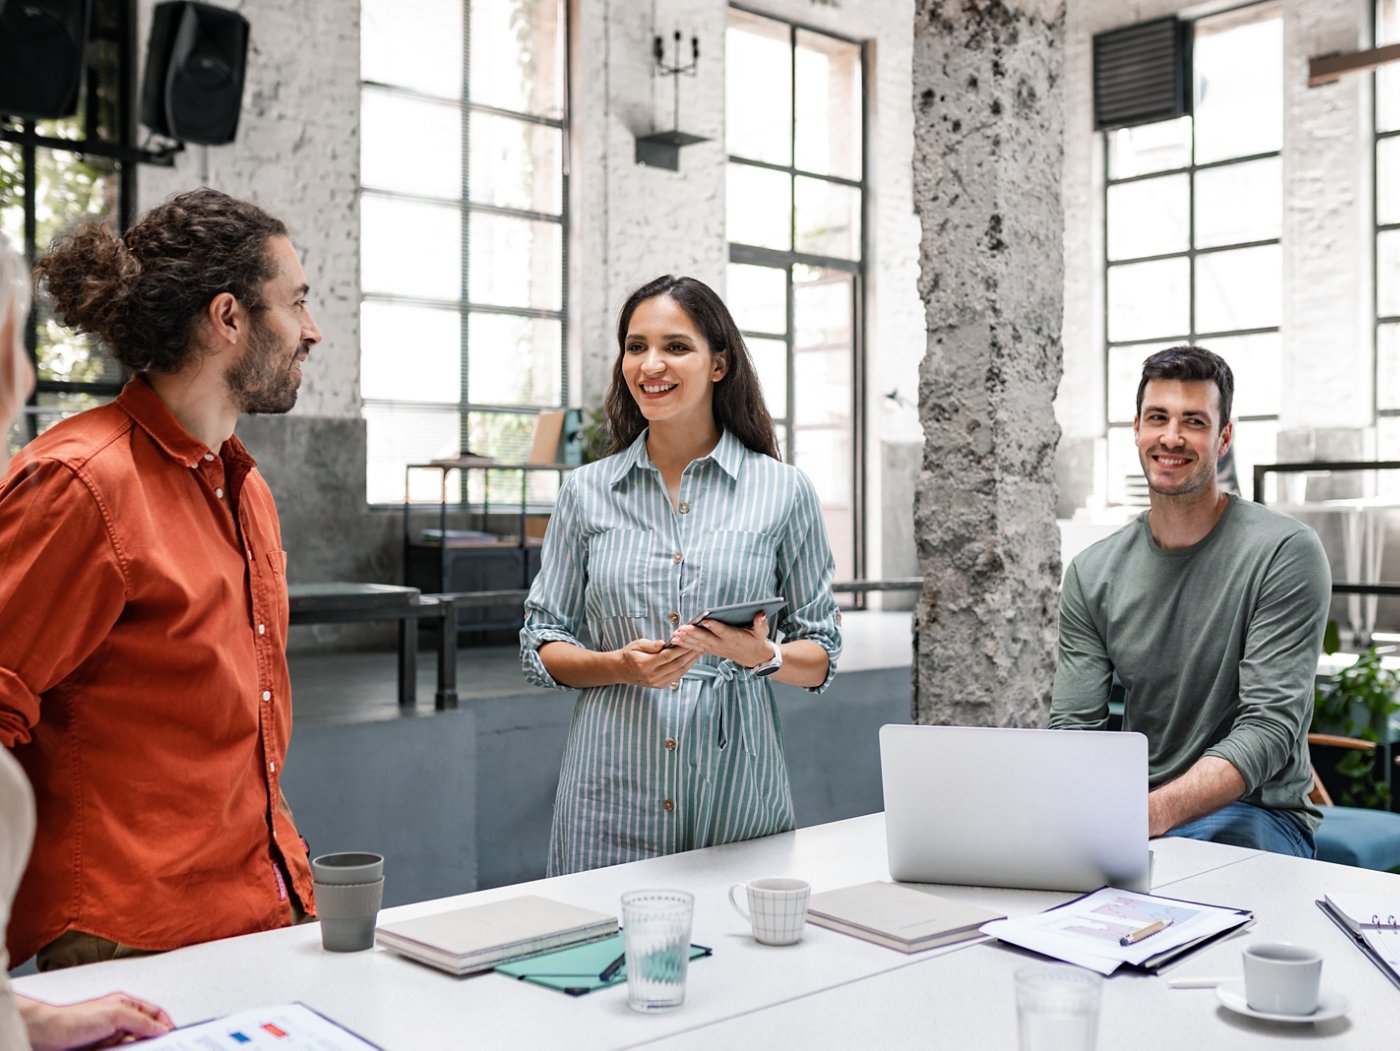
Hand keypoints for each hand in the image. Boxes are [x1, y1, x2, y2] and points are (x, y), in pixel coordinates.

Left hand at [18, 991, 173, 1049]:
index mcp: (126, 1005)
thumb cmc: (75, 1018)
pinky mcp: (100, 1049)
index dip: (165, 1024)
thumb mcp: (116, 1015)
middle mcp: (119, 1019)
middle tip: (160, 1048)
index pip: (154, 1013)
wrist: (46, 1035)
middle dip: (152, 1039)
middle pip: (145, 1031)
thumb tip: (161, 1028)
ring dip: (137, 1048)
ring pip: (132, 1044)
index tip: (173, 1036)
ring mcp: (109, 1035)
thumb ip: (141, 1021)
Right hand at [616, 638, 700, 687]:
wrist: (621, 670)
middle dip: (690, 654)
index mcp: (645, 664)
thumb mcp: (636, 645)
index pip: (668, 656)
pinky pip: (677, 676)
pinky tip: (691, 660)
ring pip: (679, 672)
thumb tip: (662, 643)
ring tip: (699, 651)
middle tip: (700, 644)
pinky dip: (686, 668)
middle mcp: (652, 676)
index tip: (690, 640)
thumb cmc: (629, 654)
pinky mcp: (660, 685)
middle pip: (676, 664)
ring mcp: (657, 683)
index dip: (681, 648)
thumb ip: (650, 645)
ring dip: (691, 661)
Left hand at [667, 612, 771, 668]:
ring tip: (675, 635)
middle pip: (707, 638)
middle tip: (682, 628)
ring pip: (699, 644)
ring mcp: (716, 648)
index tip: (706, 620)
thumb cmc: (756, 640)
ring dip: (686, 640)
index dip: (715, 626)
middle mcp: (723, 644)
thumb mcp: (762, 631)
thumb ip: (761, 623)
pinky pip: (696, 648)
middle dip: (694, 633)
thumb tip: (761, 613)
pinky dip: (685, 645)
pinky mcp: (711, 650)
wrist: (753, 657)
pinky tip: (675, 641)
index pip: (723, 631)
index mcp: (735, 637)